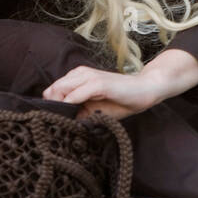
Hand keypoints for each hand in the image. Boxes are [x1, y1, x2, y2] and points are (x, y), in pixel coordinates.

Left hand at [41, 66, 160, 120]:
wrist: (145, 90)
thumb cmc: (120, 100)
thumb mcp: (94, 109)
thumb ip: (78, 112)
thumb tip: (60, 122)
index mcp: (78, 77)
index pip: (53, 90)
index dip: (51, 106)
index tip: (56, 120)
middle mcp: (81, 74)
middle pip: (52, 89)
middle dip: (52, 107)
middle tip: (59, 122)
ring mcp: (89, 77)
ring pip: (60, 89)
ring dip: (60, 105)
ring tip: (67, 119)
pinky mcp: (99, 83)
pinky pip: (76, 94)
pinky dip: (71, 104)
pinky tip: (75, 114)